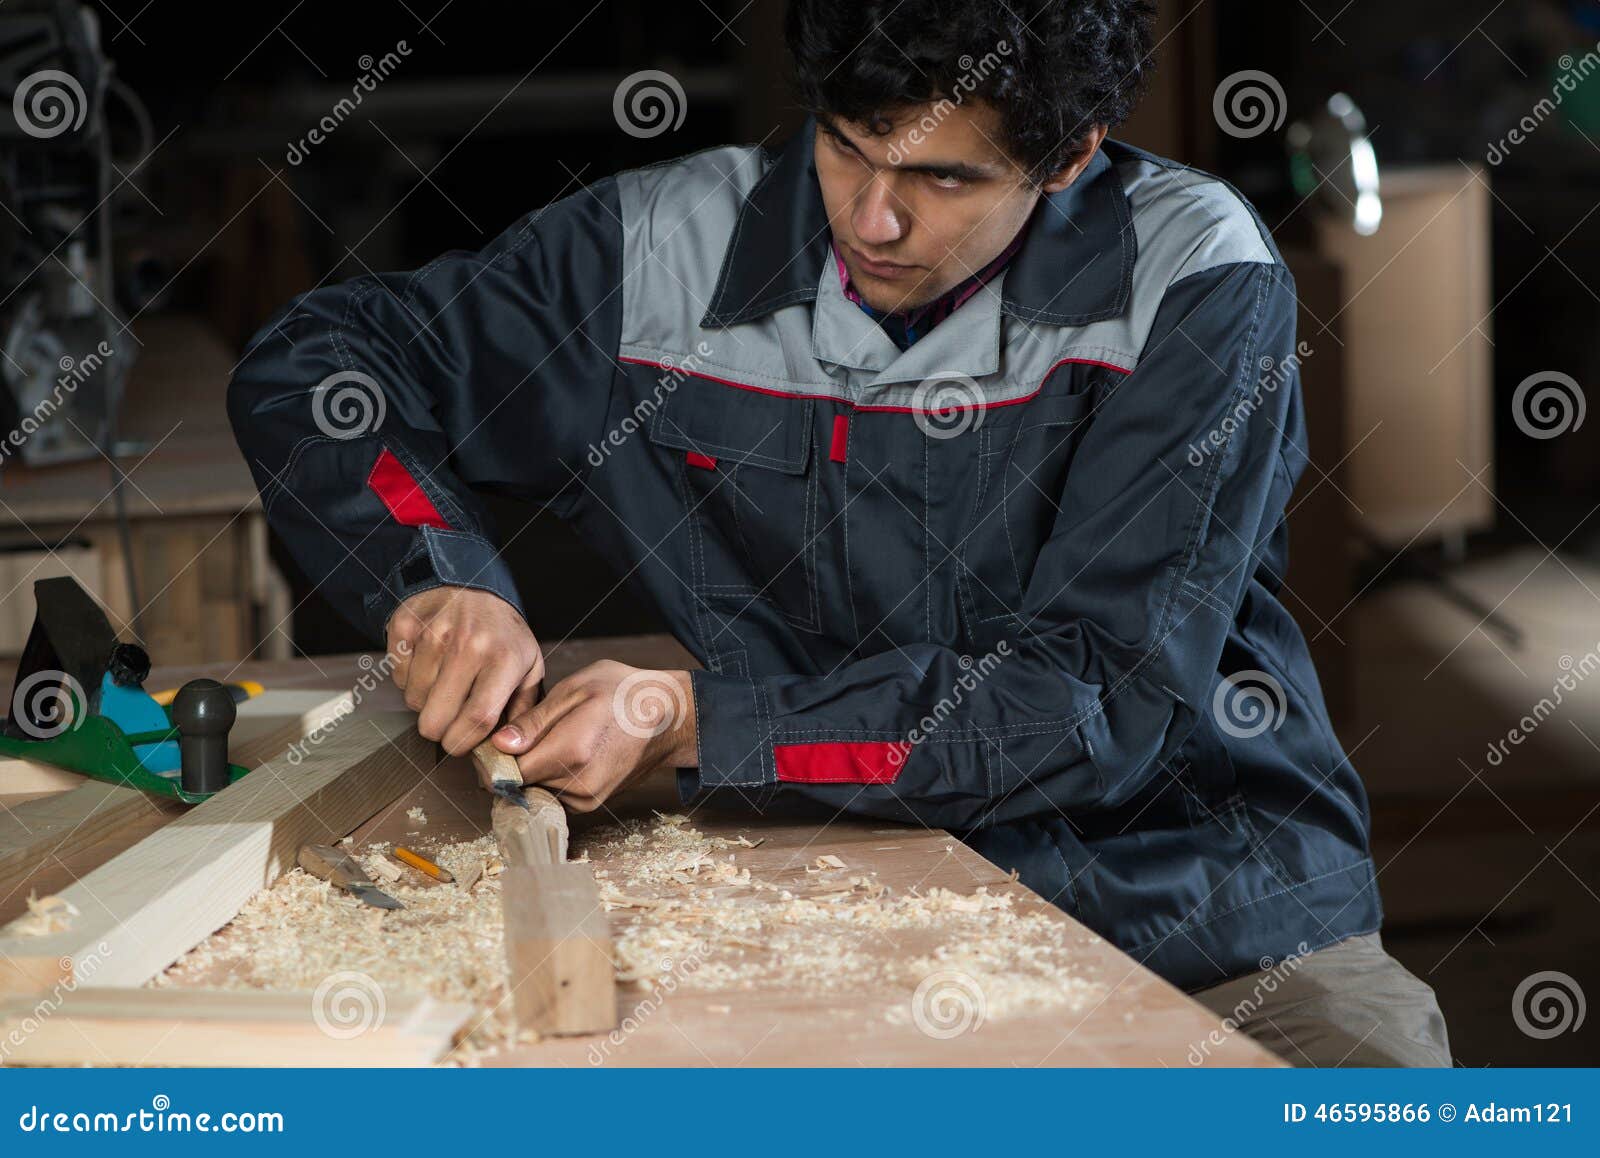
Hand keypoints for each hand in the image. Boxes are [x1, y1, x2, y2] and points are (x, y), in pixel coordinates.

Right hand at [386, 585, 542, 755]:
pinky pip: (397, 676)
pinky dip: (409, 679)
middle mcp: (469, 644)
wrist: (473, 583)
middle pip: (437, 717)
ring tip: (444, 682)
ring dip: (424, 701)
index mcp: (504, 658)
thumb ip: (524, 710)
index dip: (463, 743)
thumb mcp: (529, 666)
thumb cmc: (502, 634)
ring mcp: (434, 632)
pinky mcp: (407, 626)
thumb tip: (509, 747)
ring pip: (413, 700)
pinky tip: (428, 663)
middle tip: (448, 721)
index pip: (478, 717)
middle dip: (439, 731)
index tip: (458, 746)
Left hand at [486, 660, 695, 811]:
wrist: (668, 716)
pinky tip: (567, 751)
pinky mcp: (591, 804)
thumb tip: (500, 745)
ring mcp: (586, 798)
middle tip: (527, 730)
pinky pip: (553, 794)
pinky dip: (551, 776)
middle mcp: (578, 784)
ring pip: (535, 789)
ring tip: (555, 736)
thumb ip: (534, 720)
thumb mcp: (575, 689)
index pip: (507, 770)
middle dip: (515, 760)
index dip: (495, 754)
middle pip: (520, 781)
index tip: (497, 736)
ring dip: (534, 768)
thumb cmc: (623, 692)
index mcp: (571, 751)